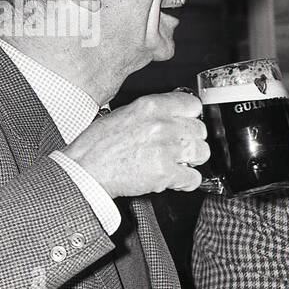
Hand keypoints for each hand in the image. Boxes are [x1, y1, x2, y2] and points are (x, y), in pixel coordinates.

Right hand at [60, 92, 208, 196]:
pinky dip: (187, 182)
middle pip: (200, 130)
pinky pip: (194, 178)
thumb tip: (175, 117)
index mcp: (151, 106)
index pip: (193, 105)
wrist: (85, 169)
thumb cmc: (99, 144)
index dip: (191, 118)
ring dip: (192, 161)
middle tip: (178, 149)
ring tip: (177, 164)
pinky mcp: (165, 173)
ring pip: (202, 153)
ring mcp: (165, 149)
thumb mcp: (125, 114)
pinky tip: (175, 180)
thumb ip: (154, 113)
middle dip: (191, 141)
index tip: (187, 125)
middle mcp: (161, 125)